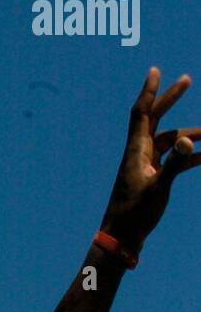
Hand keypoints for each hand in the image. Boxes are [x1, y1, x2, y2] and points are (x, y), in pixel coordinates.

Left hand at [100, 67, 200, 252]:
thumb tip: (190, 140)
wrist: (120, 240)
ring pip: (167, 140)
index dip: (150, 90)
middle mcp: (138, 154)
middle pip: (154, 119)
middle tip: (187, 79)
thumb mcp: (159, 189)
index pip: (141, 113)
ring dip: (188, 135)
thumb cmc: (135, 216)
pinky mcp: (148, 179)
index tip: (156, 70)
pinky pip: (170, 159)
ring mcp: (143, 166)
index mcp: (136, 151)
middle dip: (170, 99)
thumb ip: (176, 164)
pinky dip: (186, 156)